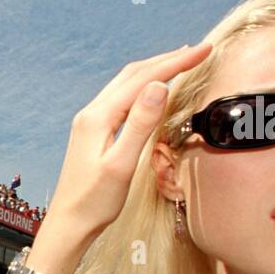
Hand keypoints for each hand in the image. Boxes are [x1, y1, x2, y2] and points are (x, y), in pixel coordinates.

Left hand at [47, 43, 211, 235]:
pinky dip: (142, 86)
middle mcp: (92, 113)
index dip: (176, 62)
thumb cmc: (95, 201)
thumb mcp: (121, 165)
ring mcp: (91, 122)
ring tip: (181, 60)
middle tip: (199, 50)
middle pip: (132, 74)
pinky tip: (152, 90)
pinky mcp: (93, 132)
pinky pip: (121, 98)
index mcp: (98, 117)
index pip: (142, 79)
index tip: (205, 50)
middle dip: (167, 60)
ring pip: (125, 83)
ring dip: (154, 69)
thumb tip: (158, 86)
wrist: (69, 223)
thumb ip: (140, 124)